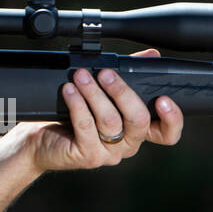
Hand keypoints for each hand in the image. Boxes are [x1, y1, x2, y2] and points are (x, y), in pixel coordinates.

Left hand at [15, 48, 183, 172]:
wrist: (40, 139)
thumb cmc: (73, 115)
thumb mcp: (104, 92)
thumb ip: (130, 75)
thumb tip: (151, 55)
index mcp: (137, 131)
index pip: (167, 133)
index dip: (172, 119)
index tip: (163, 98)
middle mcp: (128, 145)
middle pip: (138, 120)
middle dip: (122, 92)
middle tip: (105, 73)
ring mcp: (109, 153)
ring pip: (110, 121)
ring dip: (94, 94)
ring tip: (81, 76)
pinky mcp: (88, 156)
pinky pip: (86, 127)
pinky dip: (78, 104)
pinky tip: (70, 90)